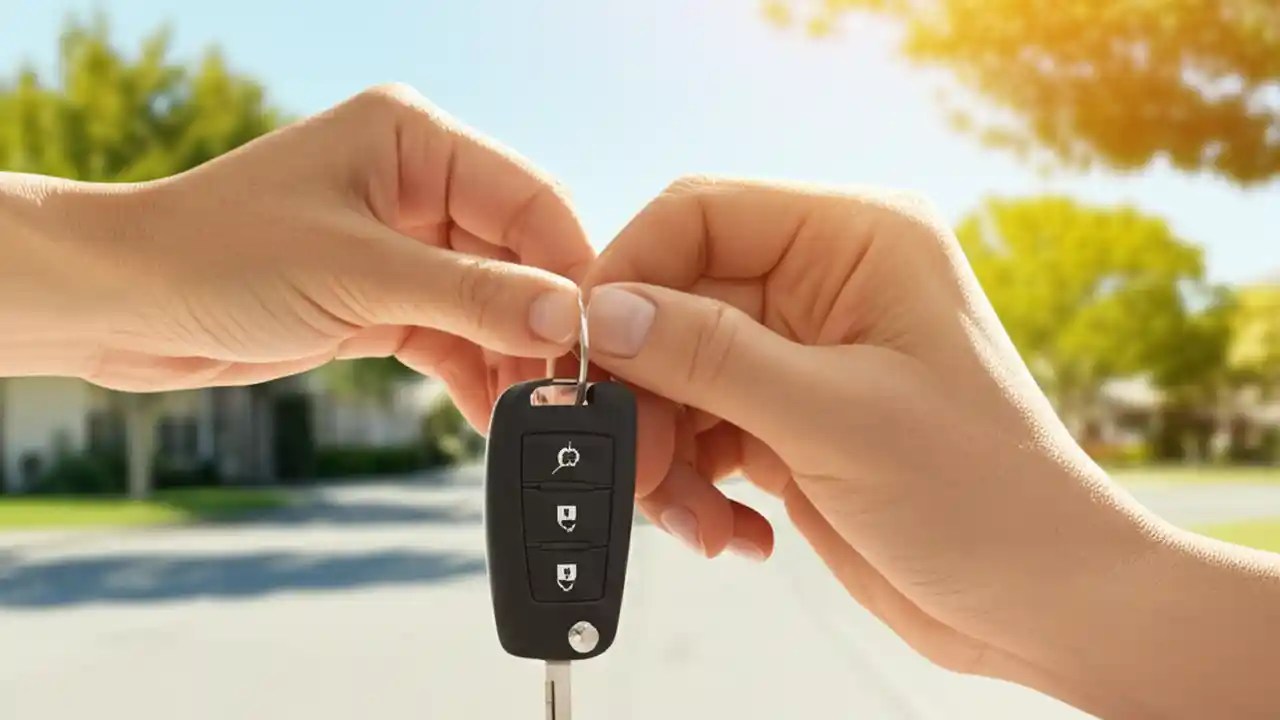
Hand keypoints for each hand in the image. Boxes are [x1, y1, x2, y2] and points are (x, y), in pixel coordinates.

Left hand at [0, 84, 589, 425]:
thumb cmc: (216, 255)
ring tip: (537, 414)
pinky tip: (495, 415)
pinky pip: (454, 336)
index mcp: (414, 139)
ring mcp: (403, 245)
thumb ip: (470, 295)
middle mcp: (417, 184)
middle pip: (518, 254)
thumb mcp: (357, 274)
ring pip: (491, 302)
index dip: (571, 266)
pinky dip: (474, 374)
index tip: (600, 335)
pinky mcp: (384, 298)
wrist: (121, 306)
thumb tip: (568, 318)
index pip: (529, 197)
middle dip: (544, 322)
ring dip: (513, 357)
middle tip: (576, 389)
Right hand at [580, 178, 1174, 714]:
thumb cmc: (987, 497)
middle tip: (638, 459)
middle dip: (646, 387)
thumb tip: (606, 311)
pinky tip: (722, 527)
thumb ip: (711, 355)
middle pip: (677, 302)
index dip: (631, 272)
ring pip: (677, 373)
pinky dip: (691, 479)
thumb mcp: (836, 418)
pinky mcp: (790, 419)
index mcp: (859, 240)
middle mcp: (827, 284)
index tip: (585, 346)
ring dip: (664, 447)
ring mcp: (805, 356)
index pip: (703, 215)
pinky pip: (701, 427)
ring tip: (688, 511)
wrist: (1037, 604)